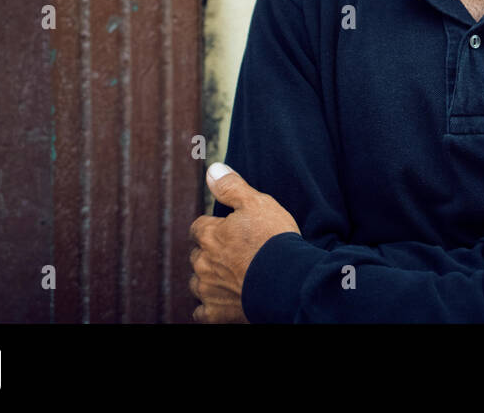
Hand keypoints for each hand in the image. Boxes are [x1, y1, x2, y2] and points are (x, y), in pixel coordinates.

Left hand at [188, 162, 300, 322]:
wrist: (286, 281)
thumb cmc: (273, 240)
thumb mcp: (257, 203)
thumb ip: (231, 187)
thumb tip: (212, 170)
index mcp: (210, 235)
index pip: (198, 228)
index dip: (212, 227)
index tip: (225, 230)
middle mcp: (203, 262)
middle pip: (197, 255)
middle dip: (209, 253)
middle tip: (232, 253)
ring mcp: (208, 289)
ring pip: (198, 282)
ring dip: (208, 278)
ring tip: (230, 276)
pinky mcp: (216, 313)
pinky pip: (202, 312)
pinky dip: (209, 307)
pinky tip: (223, 301)